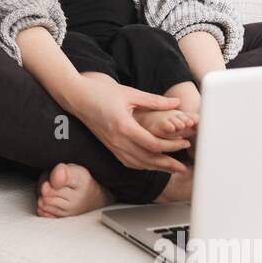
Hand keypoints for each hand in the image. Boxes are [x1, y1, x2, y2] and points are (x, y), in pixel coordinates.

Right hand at [72, 73, 190, 173]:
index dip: (171, 146)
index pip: (153, 144)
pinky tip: (152, 165)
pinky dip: (142, 165)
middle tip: (183, 167)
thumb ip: (154, 101)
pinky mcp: (109, 147)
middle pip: (147, 159)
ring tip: (172, 170)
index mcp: (124, 127)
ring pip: (138, 164)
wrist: (76, 97)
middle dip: (168, 164)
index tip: (185, 143)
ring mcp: (112, 146)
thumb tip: (176, 103)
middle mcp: (118, 141)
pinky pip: (128, 162)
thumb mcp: (130, 93)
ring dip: (156, 168)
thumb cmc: (100, 93)